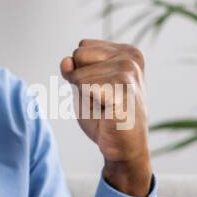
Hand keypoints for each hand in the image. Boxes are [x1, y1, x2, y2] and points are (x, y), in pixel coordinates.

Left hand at [59, 39, 152, 196]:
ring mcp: (128, 72)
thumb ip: (73, 69)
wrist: (123, 149)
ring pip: (79, 74)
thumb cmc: (105, 117)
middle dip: (81, 80)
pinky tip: (107, 113)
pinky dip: (88, 103)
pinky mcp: (122, 88)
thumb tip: (66, 61)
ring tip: (105, 108)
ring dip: (86, 96)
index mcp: (127, 52)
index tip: (101, 90)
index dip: (82, 72)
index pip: (82, 48)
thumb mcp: (83, 86)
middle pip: (79, 55)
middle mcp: (130, 58)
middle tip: (101, 100)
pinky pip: (83, 86)